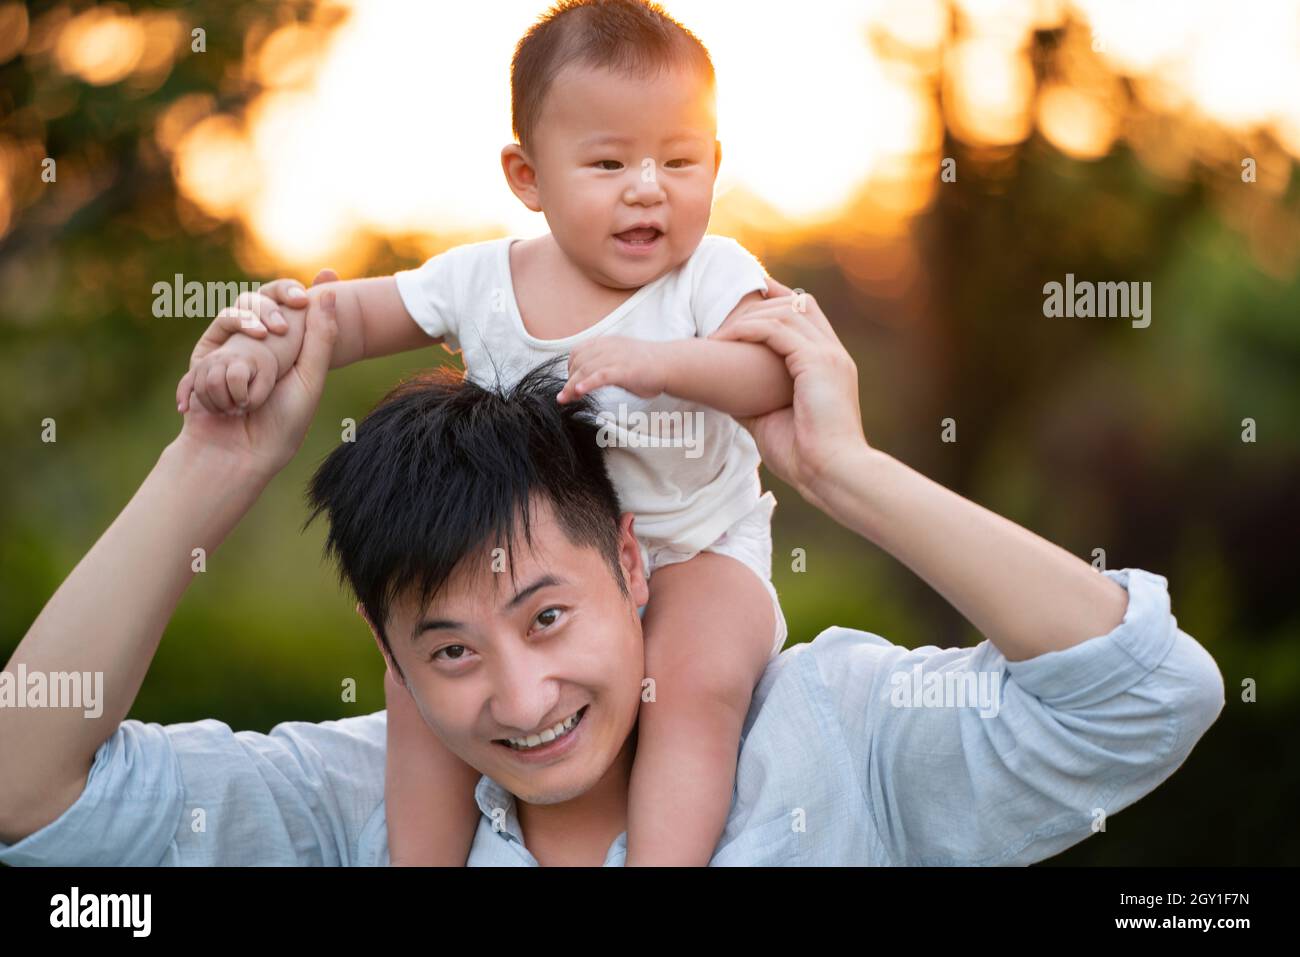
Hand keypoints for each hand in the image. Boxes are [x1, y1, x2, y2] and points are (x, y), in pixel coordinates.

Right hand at [173, 287, 338, 479]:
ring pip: (228, 323)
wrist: (239, 455)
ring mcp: (224, 351)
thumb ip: (320, 337)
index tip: (305, 291)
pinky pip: (209, 359)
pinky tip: (230, 411)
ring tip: (250, 397)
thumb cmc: (282, 424)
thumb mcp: (309, 379)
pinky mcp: (201, 366)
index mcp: (283, 344)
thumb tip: (328, 291)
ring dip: (245, 366)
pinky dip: (222, 388)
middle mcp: (252, 342)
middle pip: (252, 299)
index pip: (284, 301)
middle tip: (276, 331)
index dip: (290, 289)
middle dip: (265, 310)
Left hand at [556, 336, 668, 402]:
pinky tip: (579, 392)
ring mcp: (616, 358)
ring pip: (585, 370)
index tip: (569, 382)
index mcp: (607, 342)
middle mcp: (608, 347)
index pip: (578, 351)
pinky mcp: (623, 370)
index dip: (570, 367)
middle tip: (564, 396)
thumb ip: (606, 363)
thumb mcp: (622, 357)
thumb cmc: (648, 366)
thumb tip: (591, 377)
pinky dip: (587, 384)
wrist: (670, 364)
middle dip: (568, 380)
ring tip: (565, 399)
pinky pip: (600, 376)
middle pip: (578, 362)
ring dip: (572, 386)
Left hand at [709, 276, 868, 508]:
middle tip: (721, 314)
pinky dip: (747, 330)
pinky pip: (776, 331)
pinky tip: (723, 340)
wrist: (830, 474)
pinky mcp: (817, 362)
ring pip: (785, 312)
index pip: (807, 313)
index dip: (776, 301)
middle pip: (798, 302)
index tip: (739, 305)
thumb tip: (724, 393)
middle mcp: (833, 353)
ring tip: (716, 334)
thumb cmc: (804, 456)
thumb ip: (754, 398)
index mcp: (830, 364)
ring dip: (747, 317)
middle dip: (760, 299)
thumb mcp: (772, 419)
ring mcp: (828, 355)